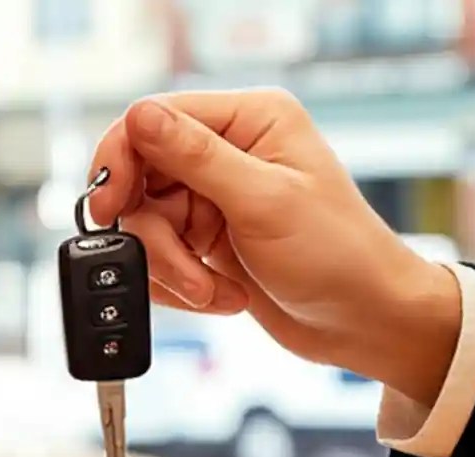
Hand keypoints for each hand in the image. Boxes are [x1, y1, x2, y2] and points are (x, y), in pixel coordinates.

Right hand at [88, 90, 461, 405]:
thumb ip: (196, 157)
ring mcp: (213, 198)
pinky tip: (221, 294)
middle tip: (177, 263)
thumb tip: (139, 116)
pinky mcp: (206, 240)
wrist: (364, 323)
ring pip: (145, 225)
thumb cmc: (340, 256)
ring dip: (172, 268)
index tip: (109, 207)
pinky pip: (158, 258)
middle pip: (140, 178)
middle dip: (154, 234)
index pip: (154, 119)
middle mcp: (227, 152)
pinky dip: (180, 284)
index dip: (121, 161)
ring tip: (212, 290)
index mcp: (249, 120)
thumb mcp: (264, 201)